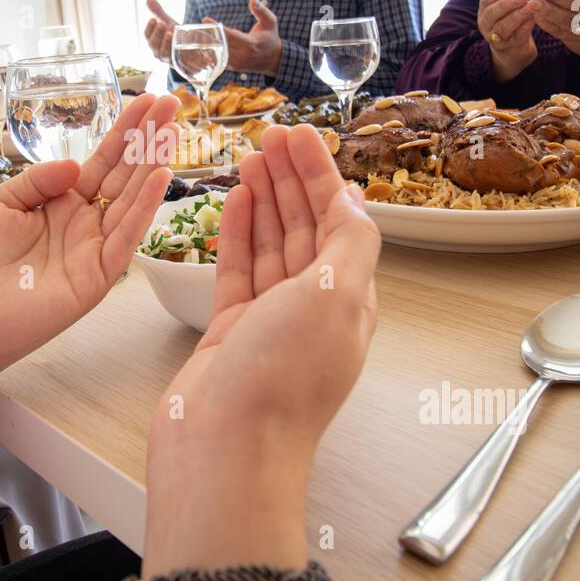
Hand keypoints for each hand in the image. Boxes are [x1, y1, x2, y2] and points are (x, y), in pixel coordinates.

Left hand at [0, 92, 180, 493]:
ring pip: (131, 201)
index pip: (102, 162)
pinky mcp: (97, 276)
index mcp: (61, 203)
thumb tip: (76, 164)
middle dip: (147, 139)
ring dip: (153, 166)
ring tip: (171, 131)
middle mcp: (84, 223)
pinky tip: (159, 178)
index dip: (124, 132)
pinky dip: (144, 209)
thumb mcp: (1, 203)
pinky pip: (126, 238)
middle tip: (171, 104)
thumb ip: (39, 180)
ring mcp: (94, 249)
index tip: (146, 101)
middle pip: (124, 175)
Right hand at [141, 124, 381, 576]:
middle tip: (272, 135)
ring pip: (272, 245)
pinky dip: (238, 233)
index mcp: (350, 300)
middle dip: (292, 179)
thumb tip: (355, 202)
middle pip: (306, 227)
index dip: (322, 174)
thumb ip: (352, 243)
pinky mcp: (230, 332)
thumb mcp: (339, 296)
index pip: (341, 220)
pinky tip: (235, 202)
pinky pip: (237, 270)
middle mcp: (313, 308)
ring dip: (266, 199)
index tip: (301, 135)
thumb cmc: (283, 377)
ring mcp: (270, 321)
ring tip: (251, 157)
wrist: (225, 445)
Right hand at [144, 0, 177, 63]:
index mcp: (153, 41)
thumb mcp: (167, 22)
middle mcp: (157, 51)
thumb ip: (158, 12)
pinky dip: (175, 52)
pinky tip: (178, 44)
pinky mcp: (176, 64)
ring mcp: (166, 59)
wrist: (190, 48)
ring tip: (170, 33)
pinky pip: (173, 59)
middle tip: (161, 23)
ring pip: (162, 53)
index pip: (147, 35)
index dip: (149, 28)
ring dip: (165, 43)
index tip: (153, 19)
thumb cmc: (175, 35)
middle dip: (157, 33)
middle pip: (153, 44)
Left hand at [202, 0, 281, 75]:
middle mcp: (242, 56)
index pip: (229, 35)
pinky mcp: (233, 68)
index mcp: (250, 44)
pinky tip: (203, 43)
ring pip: (217, 53)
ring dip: (207, 44)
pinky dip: (211, 51)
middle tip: (195, 26)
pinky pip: (219, 59)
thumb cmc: (270, 37)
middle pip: (220, 45)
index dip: (217, 28)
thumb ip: (261, 10)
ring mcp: (237, 64)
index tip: (205, 19)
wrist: (273, 60)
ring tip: (196, 34)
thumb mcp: (270, 22)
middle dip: (207, 36)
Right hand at [477, 0, 537, 82]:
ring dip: (517, 16)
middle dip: (506, 4)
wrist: (512, 50)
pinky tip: (534, 18)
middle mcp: (486, 26)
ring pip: (503, 28)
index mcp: (485, 11)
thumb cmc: (509, 22)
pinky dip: (525, 27)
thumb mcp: (505, 7)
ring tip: (530, 6)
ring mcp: (496, 39)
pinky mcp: (510, 48)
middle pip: (492, 14)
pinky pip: (517, 37)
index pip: (486, 0)